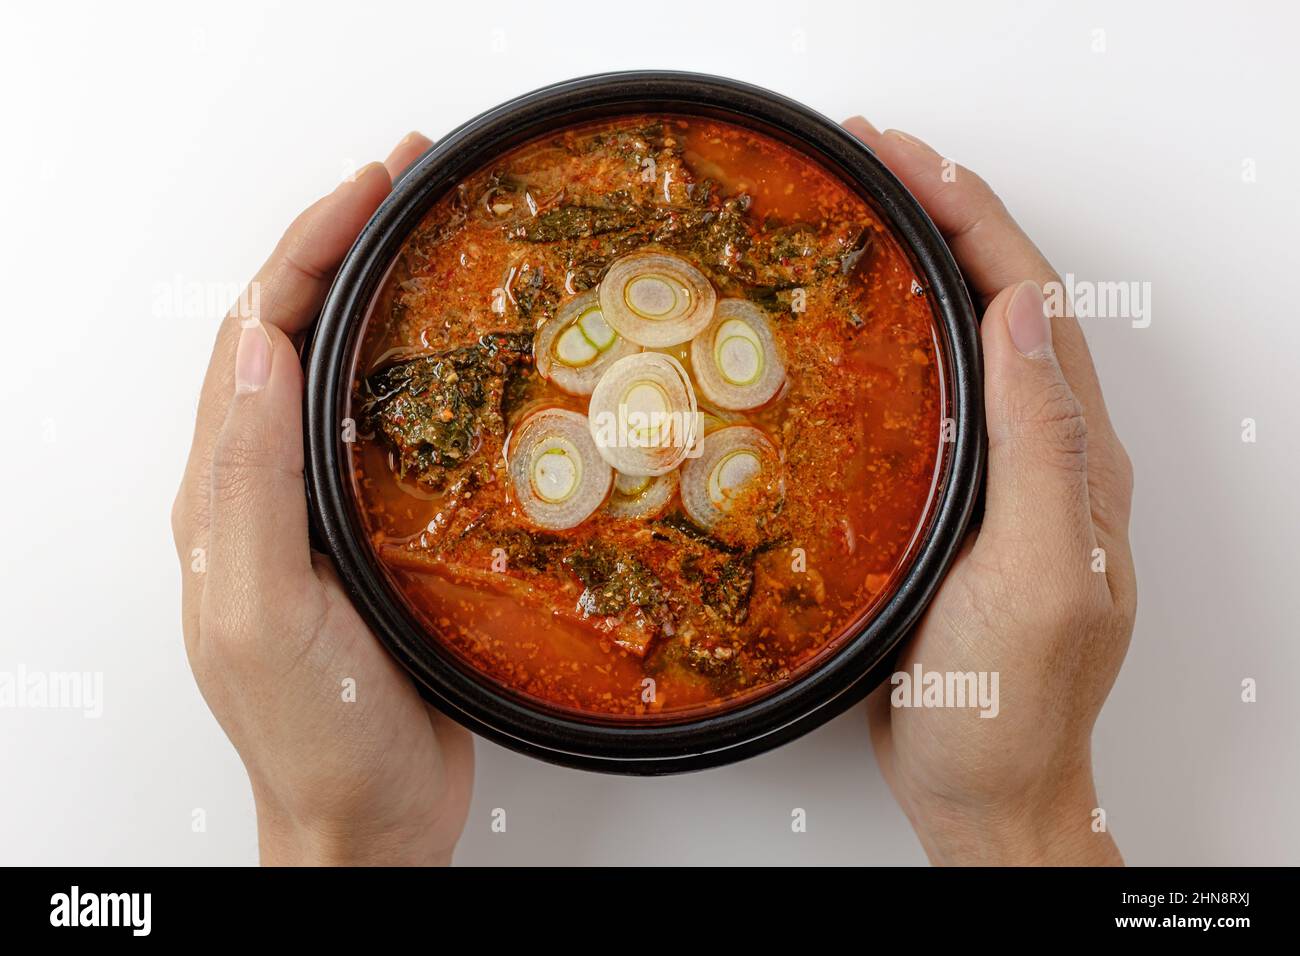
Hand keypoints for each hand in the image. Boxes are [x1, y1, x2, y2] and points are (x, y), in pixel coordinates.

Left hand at [171, 133, 474, 865]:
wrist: (364, 819)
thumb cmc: (312, 735)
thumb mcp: (260, 610)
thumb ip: (247, 481)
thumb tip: (251, 348)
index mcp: (223, 495)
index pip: (255, 333)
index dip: (307, 245)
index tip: (371, 185)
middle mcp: (265, 488)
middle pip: (291, 332)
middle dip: (341, 242)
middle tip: (407, 179)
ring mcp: (322, 510)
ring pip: (340, 372)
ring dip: (376, 292)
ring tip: (430, 235)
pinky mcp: (375, 537)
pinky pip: (388, 431)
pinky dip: (416, 369)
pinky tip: (460, 355)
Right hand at [844, 119, 1135, 864]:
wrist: (986, 788)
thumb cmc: (1011, 702)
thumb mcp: (1040, 575)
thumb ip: (1043, 449)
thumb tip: (1019, 316)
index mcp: (1077, 456)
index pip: (1029, 300)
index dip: (971, 217)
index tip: (902, 160)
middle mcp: (1047, 453)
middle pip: (1003, 301)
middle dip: (945, 216)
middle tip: (872, 162)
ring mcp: (1001, 478)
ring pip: (969, 344)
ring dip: (924, 269)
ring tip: (865, 218)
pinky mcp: (955, 506)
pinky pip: (935, 401)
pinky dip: (901, 344)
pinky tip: (857, 337)